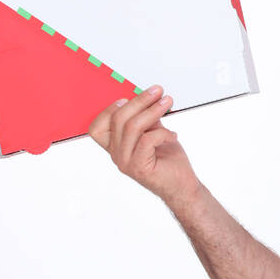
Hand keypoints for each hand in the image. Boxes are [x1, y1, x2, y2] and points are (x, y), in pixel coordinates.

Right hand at [88, 85, 198, 205]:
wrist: (182, 187)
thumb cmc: (169, 162)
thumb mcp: (155, 134)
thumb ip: (147, 120)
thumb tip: (146, 98)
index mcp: (115, 147)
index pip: (97, 127)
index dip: (109, 109)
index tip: (128, 96)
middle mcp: (116, 155)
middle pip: (118, 119)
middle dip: (140, 100)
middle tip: (158, 91)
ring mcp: (125, 162)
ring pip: (132, 126)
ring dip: (153, 110)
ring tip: (167, 103)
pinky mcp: (139, 167)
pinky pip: (147, 140)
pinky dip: (163, 133)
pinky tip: (173, 135)